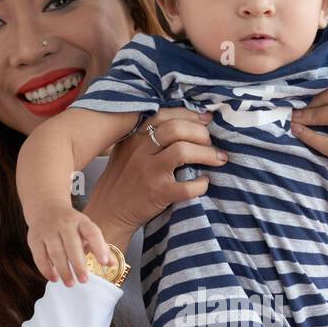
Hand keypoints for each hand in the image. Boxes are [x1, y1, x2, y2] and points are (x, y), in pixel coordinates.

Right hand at [27, 206, 110, 287]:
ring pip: (55, 252)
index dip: (99, 247)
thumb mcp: (87, 230)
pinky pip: (39, 256)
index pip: (92, 233)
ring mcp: (48, 231)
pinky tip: (54, 278)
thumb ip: (100, 247)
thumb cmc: (72, 225)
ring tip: (70, 283)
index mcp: (81, 222)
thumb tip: (112, 264)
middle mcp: (64, 224)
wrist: (46, 208)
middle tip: (84, 280)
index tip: (104, 262)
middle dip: (78, 264)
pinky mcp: (34, 239)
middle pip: (71, 245)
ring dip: (63, 270)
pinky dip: (46, 269)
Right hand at [85, 106, 228, 239]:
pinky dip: (202, 184)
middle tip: (210, 141)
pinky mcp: (158, 194)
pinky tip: (204, 183)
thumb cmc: (122, 180)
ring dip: (207, 153)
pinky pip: (187, 186)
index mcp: (134, 137)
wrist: (108, 212)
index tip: (205, 119)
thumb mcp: (126, 151)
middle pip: (176, 129)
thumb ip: (146, 136)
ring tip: (218, 158)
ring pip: (183, 151)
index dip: (189, 114)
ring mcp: (149, 172)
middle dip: (200, 132)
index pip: (165, 115)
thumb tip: (184, 124)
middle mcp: (140, 151)